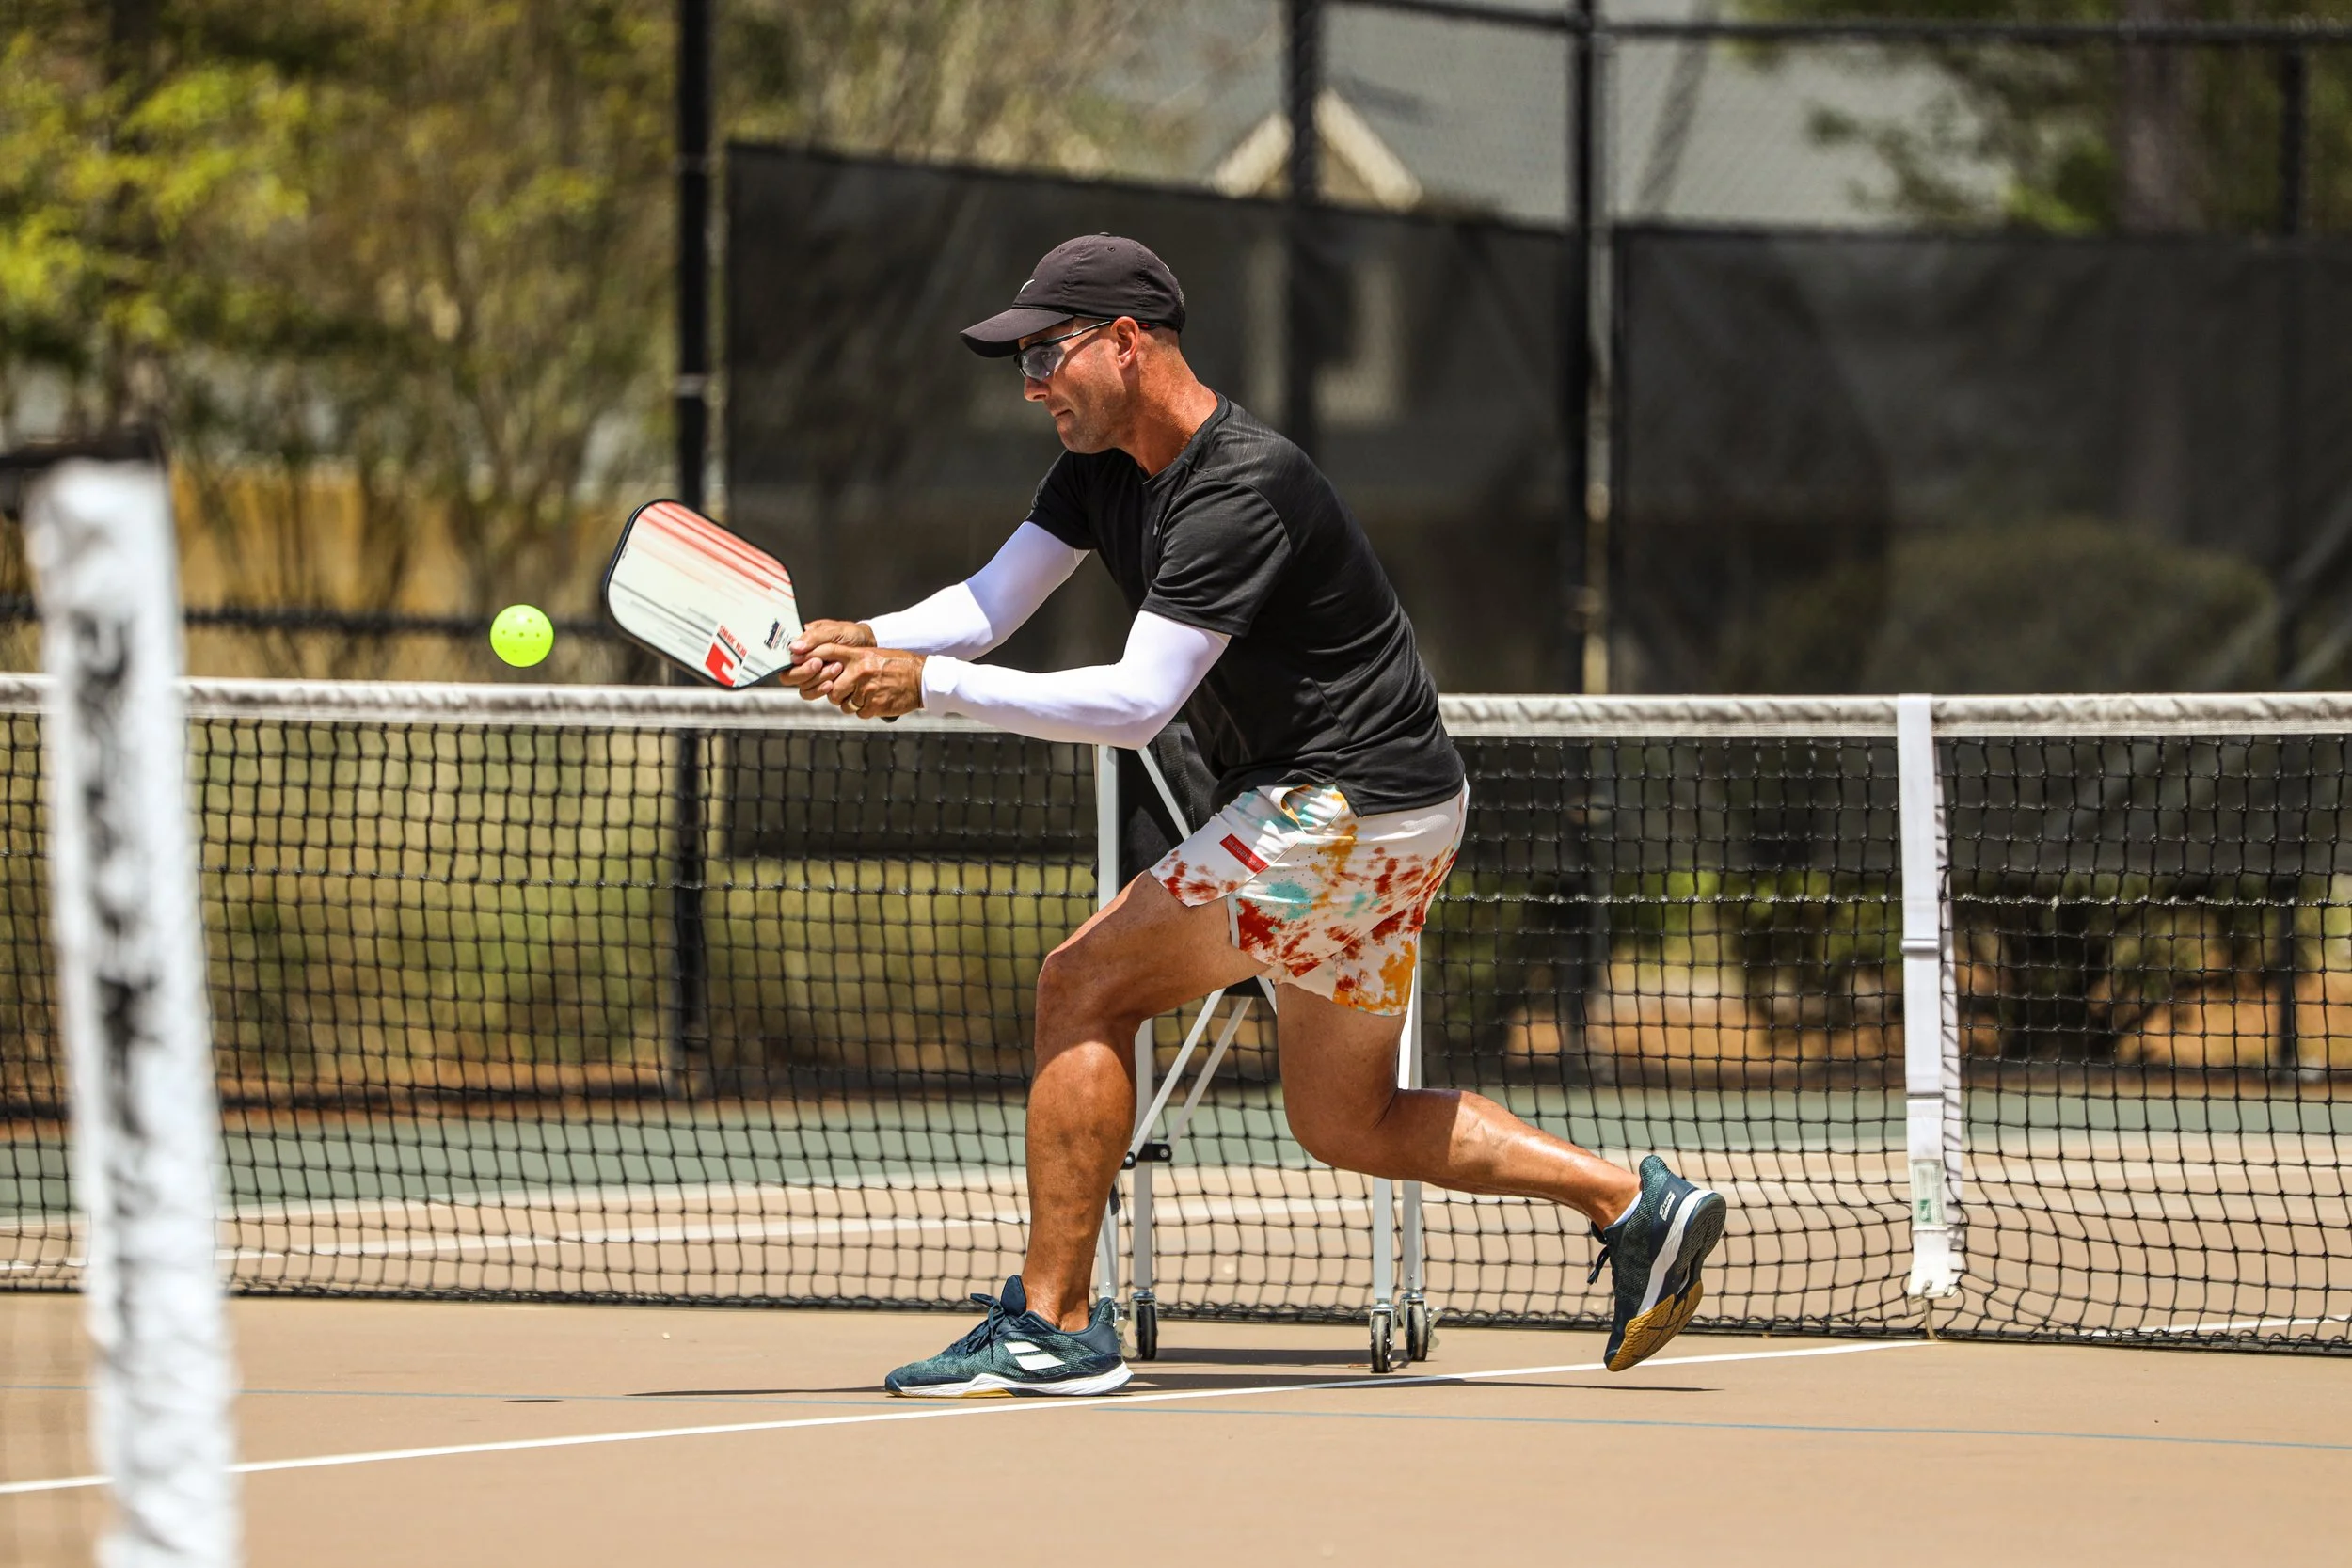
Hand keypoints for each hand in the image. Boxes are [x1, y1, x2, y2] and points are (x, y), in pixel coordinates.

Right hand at [786, 619, 873, 700]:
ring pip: (801, 686)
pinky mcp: (820, 684)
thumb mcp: (833, 630)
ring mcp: (810, 673)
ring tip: (836, 667)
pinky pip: (810, 693)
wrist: (868, 645)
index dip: (790, 662)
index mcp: (800, 643)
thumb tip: (793, 648)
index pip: (783, 657)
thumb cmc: (849, 634)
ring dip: (817, 679)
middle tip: (820, 663)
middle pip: (788, 675)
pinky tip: (831, 684)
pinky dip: (819, 690)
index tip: (809, 658)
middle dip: (804, 672)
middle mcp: (802, 659)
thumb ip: (813, 638)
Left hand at [807, 644, 924, 719]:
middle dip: (835, 693)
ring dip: (850, 703)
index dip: (812, 657)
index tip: (802, 661)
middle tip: (846, 690)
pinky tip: (874, 701)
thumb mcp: (874, 654)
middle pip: (831, 688)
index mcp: (860, 655)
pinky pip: (858, 713)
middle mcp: (861, 671)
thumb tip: (825, 663)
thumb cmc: (897, 666)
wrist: (922, 679)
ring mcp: (867, 689)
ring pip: (843, 703)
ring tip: (865, 695)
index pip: (828, 652)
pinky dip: (864, 710)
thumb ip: (851, 658)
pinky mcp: (874, 705)